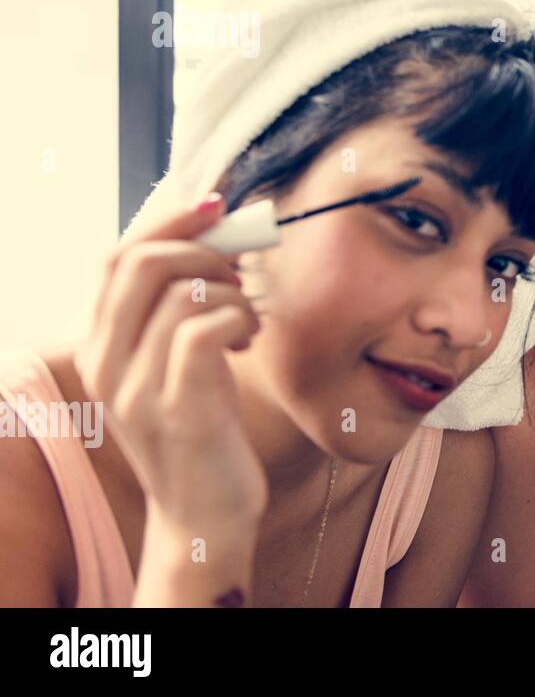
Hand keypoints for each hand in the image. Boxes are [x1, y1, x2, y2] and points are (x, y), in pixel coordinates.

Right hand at [76, 194, 267, 532]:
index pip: (116, 255)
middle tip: (238, 274)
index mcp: (100, 346)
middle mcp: (106, 365)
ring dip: (231, 292)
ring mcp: (137, 391)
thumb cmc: (203, 427)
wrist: (204, 514)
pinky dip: (237, 319)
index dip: (169, 221)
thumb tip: (219, 236)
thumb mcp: (176, 363)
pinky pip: (203, 331)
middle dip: (204, 250)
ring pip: (180, 293)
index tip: (216, 207)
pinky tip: (247, 339)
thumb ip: (178, 309)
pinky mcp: (179, 412)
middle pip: (142, 262)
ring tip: (246, 320)